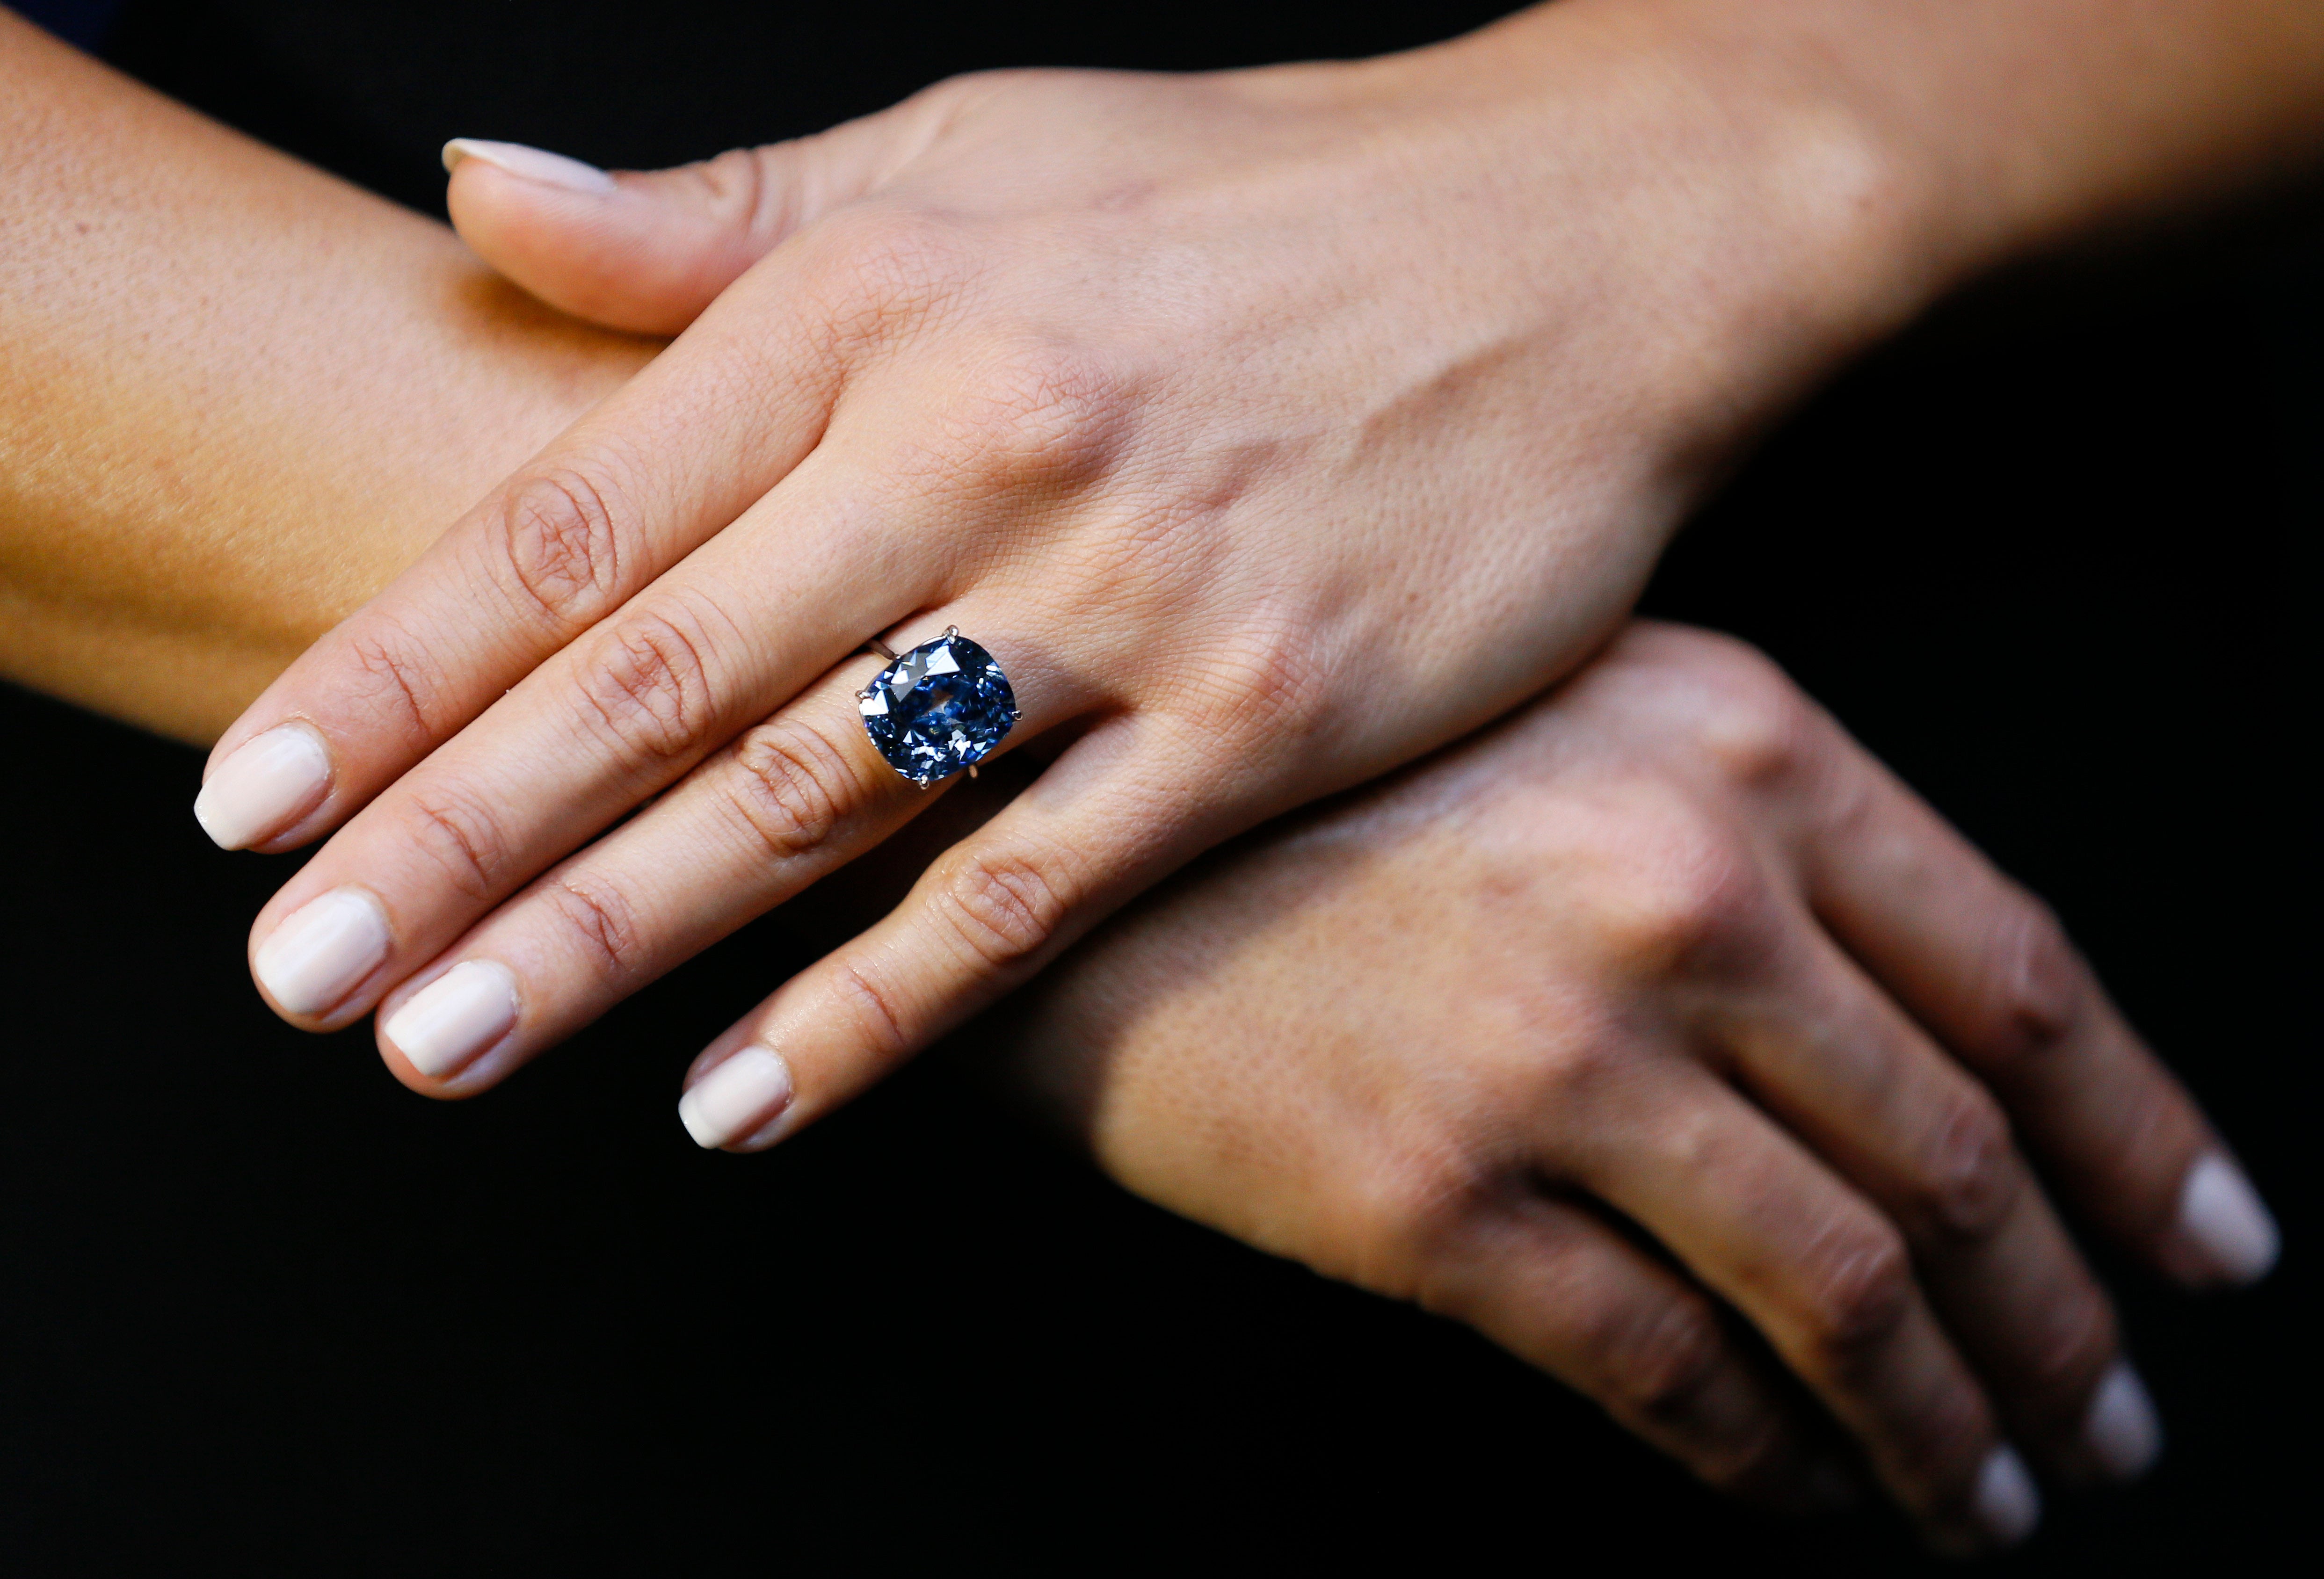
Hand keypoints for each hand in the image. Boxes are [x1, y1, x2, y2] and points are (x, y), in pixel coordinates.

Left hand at [200, 7, 1931, 1136]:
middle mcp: (981, 444)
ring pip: (814, 798)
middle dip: (454, 844)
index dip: (391, 674)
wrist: (1574, 246)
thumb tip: (486, 196)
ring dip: (614, 938)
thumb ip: (714, 219)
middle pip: (657, 683)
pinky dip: (878, 1003)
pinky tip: (743, 1098)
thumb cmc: (1254, 201)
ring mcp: (1126, 592)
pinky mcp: (1263, 715)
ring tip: (445, 1050)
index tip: (255, 807)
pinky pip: (1030, 886)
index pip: (575, 516)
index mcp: (878, 299)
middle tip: (303, 978)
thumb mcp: (968, 148)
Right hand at [991, 622, 2278, 1550]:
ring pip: (1840, 1294)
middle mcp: (1681, 900)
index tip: (2211, 1254)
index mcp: (1738, 752)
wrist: (1047, 827)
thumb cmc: (1308, 759)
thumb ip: (1753, 841)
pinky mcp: (1433, 1202)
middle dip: (2061, 1326)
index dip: (2147, 1143)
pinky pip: (1667, 1374)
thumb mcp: (1560, 709)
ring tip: (1987, 1499)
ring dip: (1942, 1428)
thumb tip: (1925, 1042)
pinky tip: (1807, 1502)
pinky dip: (1768, 1463)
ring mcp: (1557, 1058)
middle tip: (2105, 1423)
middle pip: (1957, 1165)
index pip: (2022, 987)